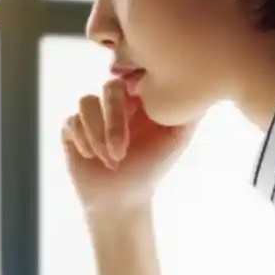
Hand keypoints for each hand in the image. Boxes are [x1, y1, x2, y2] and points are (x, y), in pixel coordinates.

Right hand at [61, 79, 196, 216]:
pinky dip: (84, 141)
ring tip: (110, 161)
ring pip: (87, 102)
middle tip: (120, 152)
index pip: (134, 76)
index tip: (139, 107)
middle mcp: (114, 101)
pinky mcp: (73, 127)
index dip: (135, 87)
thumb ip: (189, 111)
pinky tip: (93, 159)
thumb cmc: (151, 168)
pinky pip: (72, 120)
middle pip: (109, 87)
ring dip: (98, 135)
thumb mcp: (176, 139)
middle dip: (114, 121)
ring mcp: (92, 113)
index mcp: (139, 98)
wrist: (122, 198)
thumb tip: (201, 84)